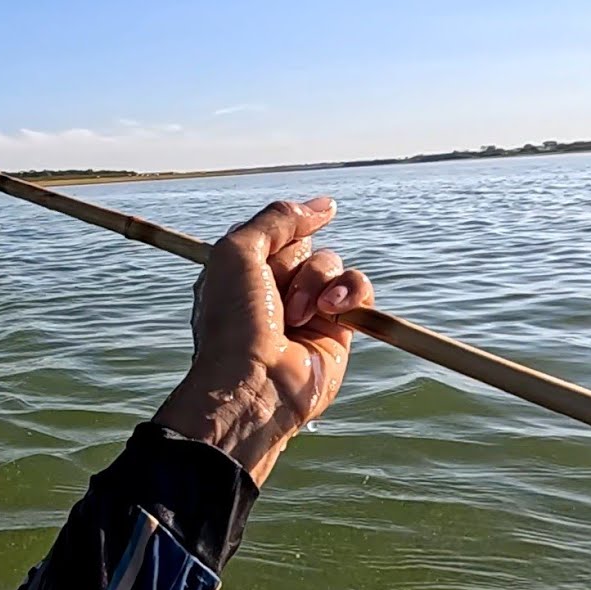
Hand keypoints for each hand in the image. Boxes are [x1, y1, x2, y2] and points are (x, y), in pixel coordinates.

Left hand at [153, 197, 373, 485]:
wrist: (252, 384)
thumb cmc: (231, 320)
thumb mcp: (237, 251)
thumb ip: (277, 219)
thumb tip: (324, 205)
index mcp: (243, 272)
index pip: (277, 232)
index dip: (288, 228)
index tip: (317, 216)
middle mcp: (275, 290)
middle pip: (305, 247)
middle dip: (294, 262)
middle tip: (277, 293)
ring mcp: (308, 311)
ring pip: (332, 265)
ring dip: (317, 280)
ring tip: (297, 314)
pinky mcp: (338, 331)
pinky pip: (359, 290)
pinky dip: (351, 291)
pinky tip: (331, 309)